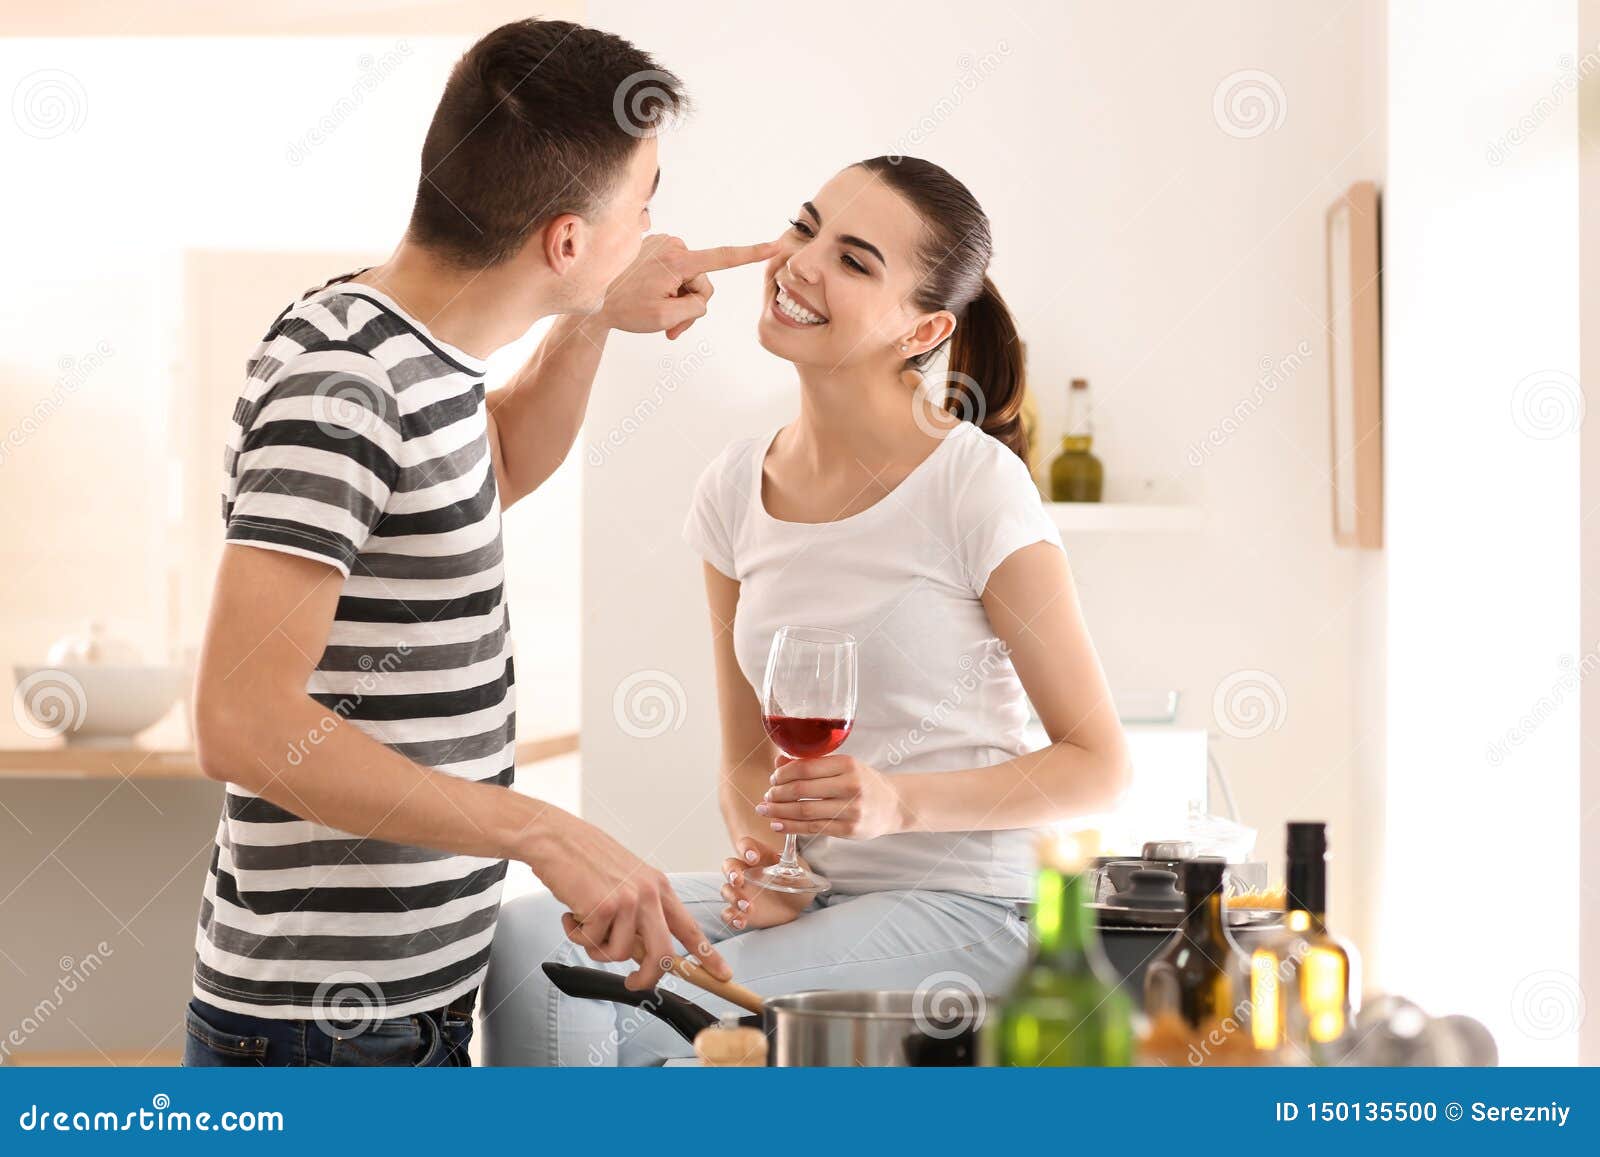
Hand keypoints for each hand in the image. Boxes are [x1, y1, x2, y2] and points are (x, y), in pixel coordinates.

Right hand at [525, 809, 729, 990]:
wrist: (557, 838)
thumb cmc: (587, 862)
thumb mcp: (626, 882)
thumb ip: (639, 915)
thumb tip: (642, 955)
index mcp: (659, 888)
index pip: (689, 928)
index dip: (708, 956)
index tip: (723, 974)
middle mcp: (649, 894)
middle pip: (663, 955)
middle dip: (647, 979)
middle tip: (632, 984)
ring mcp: (629, 900)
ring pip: (619, 954)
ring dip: (596, 946)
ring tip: (585, 920)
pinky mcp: (604, 907)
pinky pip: (590, 943)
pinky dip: (576, 933)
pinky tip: (572, 910)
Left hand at [596, 234, 778, 338]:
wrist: (590, 298)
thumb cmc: (625, 310)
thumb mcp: (666, 318)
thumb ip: (696, 308)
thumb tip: (699, 296)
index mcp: (678, 260)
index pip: (724, 258)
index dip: (753, 254)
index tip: (777, 245)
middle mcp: (673, 245)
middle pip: (703, 283)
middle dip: (690, 307)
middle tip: (671, 330)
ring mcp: (662, 244)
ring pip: (688, 280)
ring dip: (677, 301)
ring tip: (655, 316)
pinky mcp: (654, 247)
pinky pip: (674, 273)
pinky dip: (667, 289)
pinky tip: (648, 298)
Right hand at [720, 837, 812, 929]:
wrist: (797, 904)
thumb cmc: (797, 881)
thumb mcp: (800, 872)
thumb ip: (793, 864)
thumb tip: (787, 853)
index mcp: (760, 856)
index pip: (746, 845)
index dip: (746, 849)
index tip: (752, 857)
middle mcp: (746, 872)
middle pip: (729, 866)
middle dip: (731, 872)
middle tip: (738, 880)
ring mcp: (741, 891)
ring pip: (726, 890)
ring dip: (733, 897)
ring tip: (747, 907)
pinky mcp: (740, 910)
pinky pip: (728, 913)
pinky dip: (731, 918)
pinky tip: (741, 922)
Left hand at [758, 754, 907, 840]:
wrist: (894, 804)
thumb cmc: (864, 782)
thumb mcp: (843, 766)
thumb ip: (813, 763)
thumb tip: (779, 763)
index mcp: (847, 764)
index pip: (805, 767)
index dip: (783, 774)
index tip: (773, 778)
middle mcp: (850, 785)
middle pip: (802, 790)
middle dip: (777, 794)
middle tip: (766, 796)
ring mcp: (851, 809)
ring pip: (805, 811)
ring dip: (780, 812)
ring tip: (765, 811)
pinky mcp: (849, 829)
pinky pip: (813, 828)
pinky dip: (791, 827)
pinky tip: (778, 824)